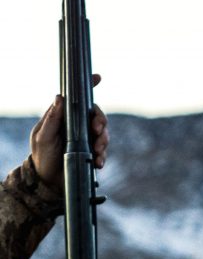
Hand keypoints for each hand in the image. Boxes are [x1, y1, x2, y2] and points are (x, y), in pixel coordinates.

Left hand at [30, 74, 108, 189]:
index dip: (88, 87)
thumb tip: (59, 97)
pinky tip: (98, 162)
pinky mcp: (91, 153)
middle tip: (98, 130)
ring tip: (97, 151)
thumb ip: (52, 119)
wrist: (48, 181)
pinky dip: (103, 156)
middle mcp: (77, 126)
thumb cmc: (41, 156)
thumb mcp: (42, 137)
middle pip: (97, 116)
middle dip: (101, 122)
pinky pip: (104, 151)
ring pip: (104, 134)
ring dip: (103, 141)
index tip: (97, 77)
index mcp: (64, 118)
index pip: (77, 100)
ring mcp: (86, 139)